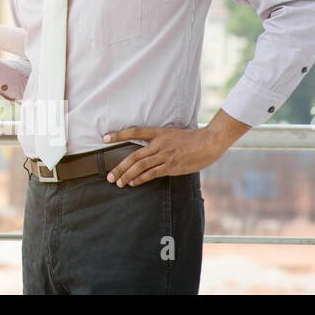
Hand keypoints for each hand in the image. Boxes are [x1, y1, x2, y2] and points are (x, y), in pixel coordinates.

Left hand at [101, 124, 228, 186]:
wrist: (209, 141)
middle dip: (119, 167)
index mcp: (158, 133)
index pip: (134, 131)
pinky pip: (152, 173)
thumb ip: (160, 141)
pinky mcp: (172, 166)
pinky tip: (133, 183)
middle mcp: (158, 144)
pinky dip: (141, 178)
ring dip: (127, 175)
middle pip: (133, 155)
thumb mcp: (173, 134)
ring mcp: (165, 155)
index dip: (118, 134)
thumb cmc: (193, 138)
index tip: (104, 137)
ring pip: (140, 165)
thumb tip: (149, 149)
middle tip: (109, 176)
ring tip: (118, 182)